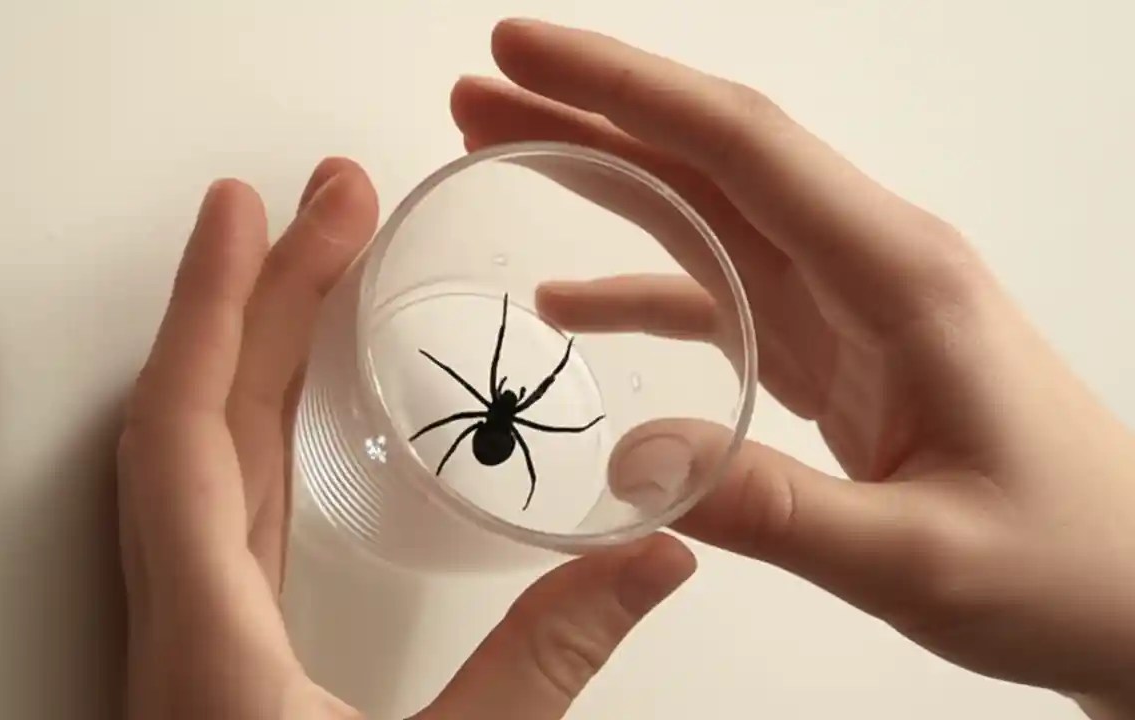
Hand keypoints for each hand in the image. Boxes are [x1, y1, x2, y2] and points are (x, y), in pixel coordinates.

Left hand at [116, 158, 696, 718]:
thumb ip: (548, 664)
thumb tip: (649, 553)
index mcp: (210, 645)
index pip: (186, 432)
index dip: (217, 305)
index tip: (250, 209)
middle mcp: (181, 623)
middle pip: (198, 419)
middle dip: (261, 294)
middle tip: (325, 203)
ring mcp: (193, 632)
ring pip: (204, 454)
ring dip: (254, 349)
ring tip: (317, 267)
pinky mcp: (220, 646)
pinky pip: (222, 499)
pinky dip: (255, 418)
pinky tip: (298, 395)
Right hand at [452, 18, 1134, 715]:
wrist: (1130, 597)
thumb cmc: (1062, 566)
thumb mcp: (920, 556)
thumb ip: (777, 511)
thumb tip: (633, 461)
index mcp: (901, 278)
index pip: (746, 146)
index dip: (627, 88)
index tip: (524, 51)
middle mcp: (872, 264)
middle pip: (712, 156)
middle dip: (593, 111)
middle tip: (482, 93)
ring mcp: (852, 302)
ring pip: (709, 210)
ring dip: (608, 177)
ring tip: (503, 153)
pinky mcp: (836, 347)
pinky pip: (721, 290)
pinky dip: (642, 284)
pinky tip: (572, 306)